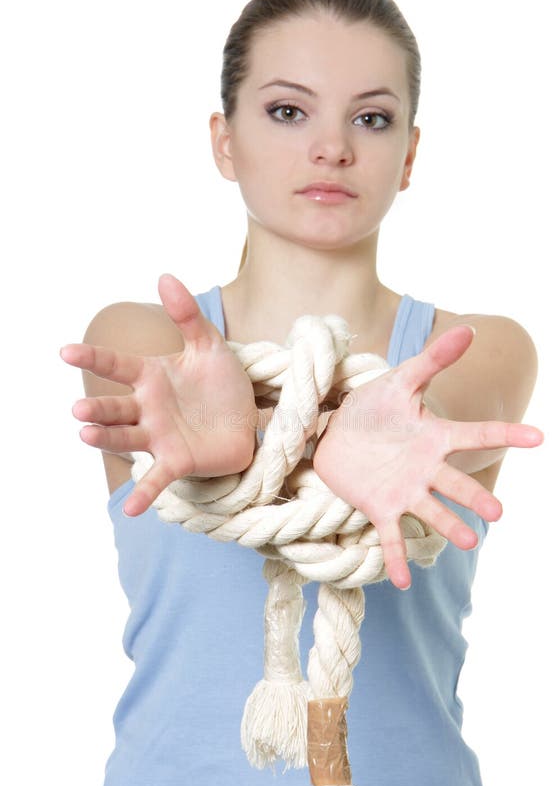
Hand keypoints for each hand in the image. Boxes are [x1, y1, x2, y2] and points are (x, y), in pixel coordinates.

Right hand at [60, 274, 258, 516]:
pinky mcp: (177, 460)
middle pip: (116, 408)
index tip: (66, 351)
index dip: (93, 358)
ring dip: (107, 439)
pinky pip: (157, 478)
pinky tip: (131, 509)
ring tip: (87, 434)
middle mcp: (148, 408)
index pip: (117, 365)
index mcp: (152, 377)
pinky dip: (144, 493)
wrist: (250, 418)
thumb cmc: (222, 383)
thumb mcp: (210, 345)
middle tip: (80, 409)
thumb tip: (164, 276)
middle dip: (97, 409)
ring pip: (127, 438)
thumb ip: (187, 315)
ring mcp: (159, 436)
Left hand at [312, 325, 543, 589]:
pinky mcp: (379, 508)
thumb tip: (469, 330)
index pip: (476, 435)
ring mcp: (404, 491)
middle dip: (475, 498)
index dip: (507, 434)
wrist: (333, 431)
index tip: (539, 438)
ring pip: (431, 512)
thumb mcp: (398, 381)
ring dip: (448, 527)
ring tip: (467, 542)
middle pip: (455, 484)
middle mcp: (426, 468)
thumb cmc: (371, 406)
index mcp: (435, 436)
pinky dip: (397, 559)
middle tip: (495, 513)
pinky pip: (391, 536)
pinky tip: (403, 582)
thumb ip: (432, 360)